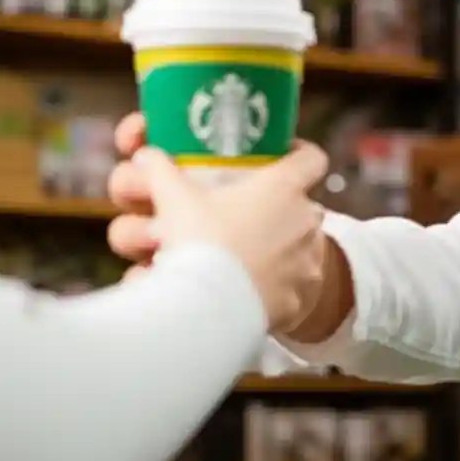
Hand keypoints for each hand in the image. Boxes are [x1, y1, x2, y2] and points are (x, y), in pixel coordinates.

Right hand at [108, 117, 330, 333]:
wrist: (208, 307)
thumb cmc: (198, 243)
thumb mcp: (175, 200)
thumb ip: (163, 172)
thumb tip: (146, 155)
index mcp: (284, 188)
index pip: (312, 157)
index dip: (299, 152)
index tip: (282, 155)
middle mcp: (305, 222)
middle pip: (303, 205)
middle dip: (279, 209)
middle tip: (247, 213)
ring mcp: (306, 262)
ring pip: (299, 248)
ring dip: (277, 249)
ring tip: (241, 257)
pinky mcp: (297, 299)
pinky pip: (291, 287)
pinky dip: (274, 287)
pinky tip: (246, 289)